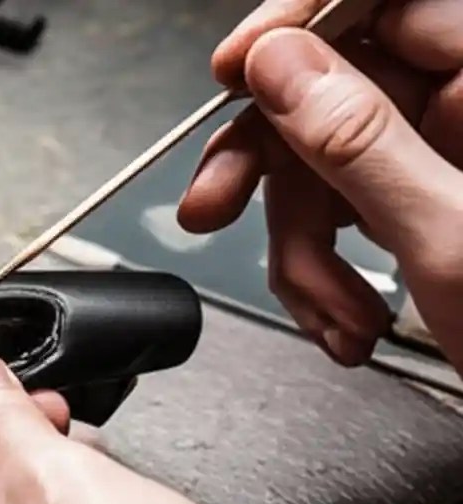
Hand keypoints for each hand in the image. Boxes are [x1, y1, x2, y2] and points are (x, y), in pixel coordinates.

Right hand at [178, 1, 462, 371]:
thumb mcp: (452, 242)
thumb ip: (360, 145)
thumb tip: (282, 66)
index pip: (379, 10)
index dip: (298, 30)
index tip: (237, 70)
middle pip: (334, 94)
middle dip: (271, 166)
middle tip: (216, 202)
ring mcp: (450, 166)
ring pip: (323, 169)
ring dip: (304, 253)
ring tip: (331, 313)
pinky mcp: (426, 213)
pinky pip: (339, 220)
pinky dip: (324, 279)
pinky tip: (346, 321)